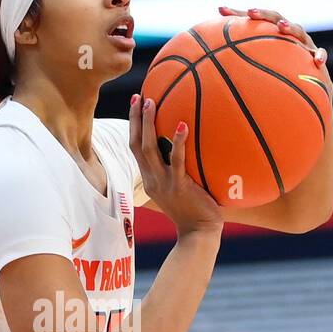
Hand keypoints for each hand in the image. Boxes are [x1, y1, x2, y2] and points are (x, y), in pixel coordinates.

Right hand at [128, 92, 222, 237]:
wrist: (198, 235)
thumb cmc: (195, 212)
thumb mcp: (181, 190)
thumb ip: (180, 171)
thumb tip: (193, 149)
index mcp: (150, 180)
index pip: (136, 149)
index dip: (134, 126)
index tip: (136, 104)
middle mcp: (151, 180)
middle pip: (136, 144)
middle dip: (136, 119)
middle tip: (139, 96)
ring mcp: (163, 183)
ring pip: (148, 149)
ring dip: (148, 124)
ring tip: (151, 102)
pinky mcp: (178, 186)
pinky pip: (176, 160)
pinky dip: (177, 142)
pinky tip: (182, 125)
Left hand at [218, 5, 331, 96]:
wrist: (305, 101)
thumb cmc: (275, 88)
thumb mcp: (253, 80)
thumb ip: (234, 72)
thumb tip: (203, 73)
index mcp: (270, 38)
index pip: (253, 22)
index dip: (237, 14)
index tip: (220, 10)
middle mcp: (287, 38)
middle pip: (276, 19)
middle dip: (264, 15)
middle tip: (250, 12)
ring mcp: (305, 47)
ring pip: (299, 33)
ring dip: (290, 28)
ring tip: (281, 27)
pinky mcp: (319, 61)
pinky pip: (320, 56)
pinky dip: (321, 56)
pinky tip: (318, 60)